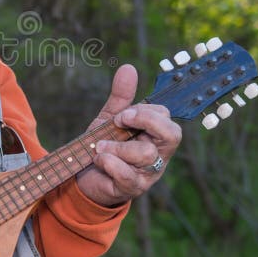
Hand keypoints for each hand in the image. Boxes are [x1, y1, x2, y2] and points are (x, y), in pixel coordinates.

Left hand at [76, 64, 181, 206]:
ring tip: (100, 146)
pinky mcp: (132, 188)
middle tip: (118, 122)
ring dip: (118, 146)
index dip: (145, 112)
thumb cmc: (105, 146)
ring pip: (146, 155)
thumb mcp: (111, 119)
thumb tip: (128, 68)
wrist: (85, 176)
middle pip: (171, 135)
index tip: (121, 114)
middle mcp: (158, 154)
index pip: (167, 118)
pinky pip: (128, 176)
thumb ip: (121, 97)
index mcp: (156, 135)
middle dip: (145, 122)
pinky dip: (110, 164)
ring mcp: (148, 174)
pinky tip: (99, 158)